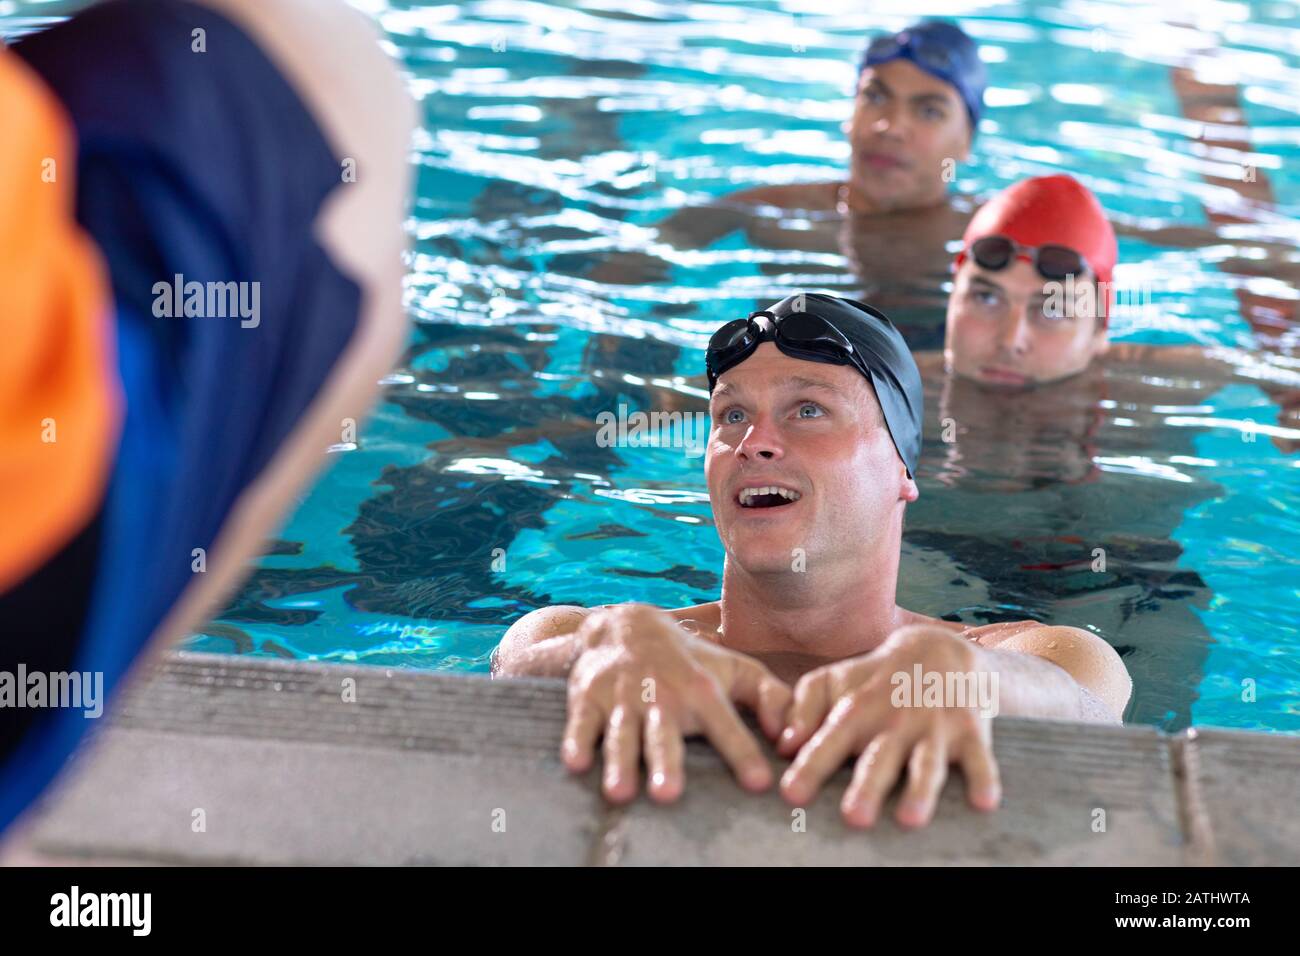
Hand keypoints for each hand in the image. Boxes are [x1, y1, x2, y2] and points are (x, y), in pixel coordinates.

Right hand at [562, 604, 790, 803]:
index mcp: (700, 690)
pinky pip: (580, 723)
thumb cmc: (689, 661)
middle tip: (669, 795)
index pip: (724, 724)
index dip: (741, 752)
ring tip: (621, 793)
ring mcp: (622, 697)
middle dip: (665, 763)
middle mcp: (661, 695)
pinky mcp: (587, 698)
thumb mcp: (734, 669)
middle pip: (663, 734)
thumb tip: (792, 737)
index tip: (758, 783)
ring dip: (620, 762)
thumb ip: (770, 697)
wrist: (624, 626)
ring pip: (621, 734)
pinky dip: (576, 742)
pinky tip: (576, 764)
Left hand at [777, 624, 1000, 828]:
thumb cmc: (874, 680)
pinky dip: (984, 779)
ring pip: (927, 763)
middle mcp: (894, 721)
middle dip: (867, 787)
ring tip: (911, 819)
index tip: (791, 794)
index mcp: (856, 711)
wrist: (939, 650)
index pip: (830, 740)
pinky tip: (984, 802)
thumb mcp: (833, 682)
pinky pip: (980, 758)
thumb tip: (782, 745)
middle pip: (880, 759)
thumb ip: (803, 709)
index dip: (811, 767)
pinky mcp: (971, 732)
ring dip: (920, 790)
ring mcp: (934, 728)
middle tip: (854, 818)